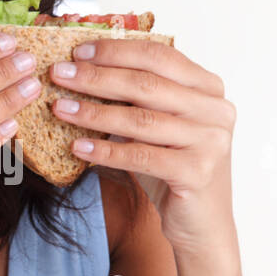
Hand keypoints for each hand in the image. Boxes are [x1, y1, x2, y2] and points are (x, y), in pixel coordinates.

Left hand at [49, 38, 237, 258]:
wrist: (201, 224)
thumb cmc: (173, 170)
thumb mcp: (157, 126)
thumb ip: (136, 98)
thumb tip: (81, 68)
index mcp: (208, 88)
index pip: (159, 56)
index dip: (116, 51)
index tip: (78, 51)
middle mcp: (216, 110)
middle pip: (147, 84)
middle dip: (97, 76)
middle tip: (60, 73)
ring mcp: (211, 141)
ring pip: (141, 119)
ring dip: (94, 112)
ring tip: (61, 108)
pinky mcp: (197, 172)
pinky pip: (141, 155)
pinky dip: (106, 150)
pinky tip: (77, 146)